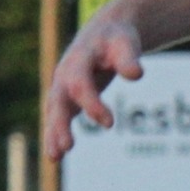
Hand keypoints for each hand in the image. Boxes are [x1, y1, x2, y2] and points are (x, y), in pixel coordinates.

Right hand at [45, 16, 143, 159]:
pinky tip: (55, 157)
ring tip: (55, 158)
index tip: (110, 123)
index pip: (80, 84)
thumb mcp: (125, 43)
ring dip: (53, 134)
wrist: (106, 32)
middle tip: (67, 147)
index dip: (92, 103)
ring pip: (54, 112)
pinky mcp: (66, 97)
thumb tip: (136, 74)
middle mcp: (64, 73)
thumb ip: (128, 59)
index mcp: (79, 59)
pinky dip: (55, 135)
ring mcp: (62, 86)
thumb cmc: (118, 39)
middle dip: (61, 124)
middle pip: (59, 100)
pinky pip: (57, 118)